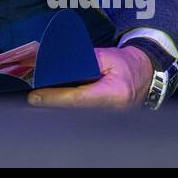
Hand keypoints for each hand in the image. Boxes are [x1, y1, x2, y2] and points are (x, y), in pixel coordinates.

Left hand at [26, 45, 153, 109]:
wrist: (145, 75)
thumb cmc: (126, 65)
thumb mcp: (107, 56)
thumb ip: (84, 60)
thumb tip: (58, 63)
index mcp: (114, 93)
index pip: (78, 99)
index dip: (55, 98)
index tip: (36, 97)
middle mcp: (112, 111)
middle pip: (74, 111)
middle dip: (52, 104)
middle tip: (33, 96)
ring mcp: (109, 119)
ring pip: (76, 116)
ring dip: (57, 107)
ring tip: (39, 98)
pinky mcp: (104, 120)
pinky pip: (81, 115)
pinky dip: (65, 108)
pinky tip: (52, 102)